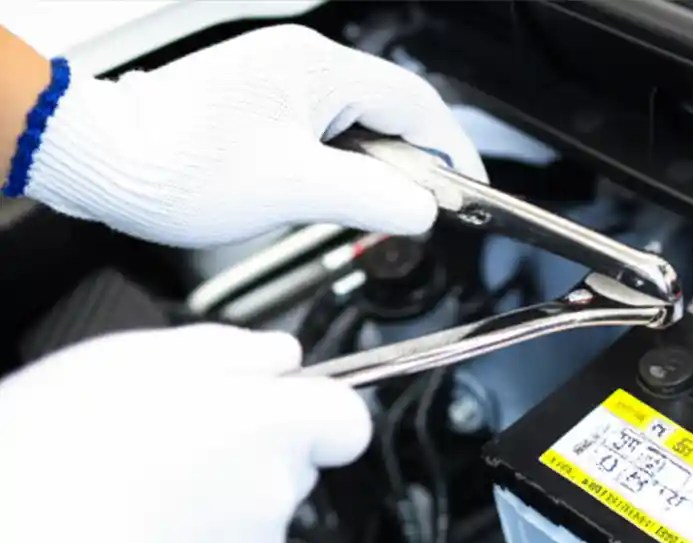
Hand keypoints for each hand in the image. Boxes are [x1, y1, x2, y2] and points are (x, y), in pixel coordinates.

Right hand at [0, 325, 371, 542]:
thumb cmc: (55, 459)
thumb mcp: (136, 358)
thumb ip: (230, 350)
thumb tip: (278, 355)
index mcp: (274, 425)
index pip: (346, 416)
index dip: (314, 405)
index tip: (278, 400)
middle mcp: (278, 494)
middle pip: (290, 463)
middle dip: (244, 448)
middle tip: (168, 436)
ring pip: (250, 515)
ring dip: (210, 501)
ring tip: (131, 490)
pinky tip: (128, 538)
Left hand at [23, 24, 485, 246]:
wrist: (101, 161)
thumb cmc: (177, 166)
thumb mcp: (294, 190)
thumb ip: (373, 198)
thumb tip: (424, 209)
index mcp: (317, 69)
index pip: (417, 105)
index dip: (454, 152)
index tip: (473, 190)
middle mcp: (301, 63)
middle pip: (391, 110)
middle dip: (417, 163)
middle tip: (428, 211)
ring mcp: (278, 78)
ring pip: (358, 122)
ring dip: (377, 166)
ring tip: (378, 210)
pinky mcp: (259, 100)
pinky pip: (324, 127)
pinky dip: (343, 162)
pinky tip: (335, 194)